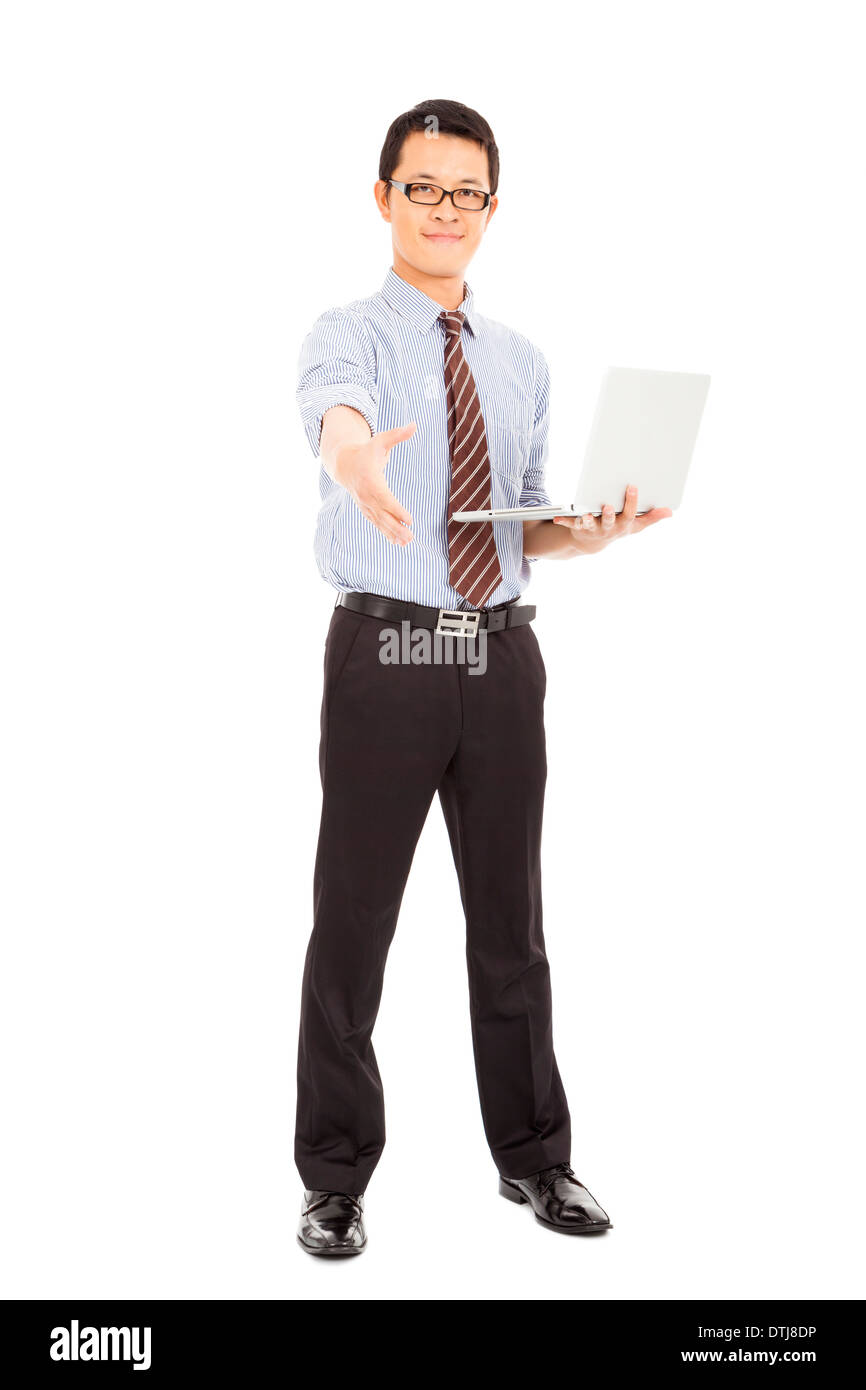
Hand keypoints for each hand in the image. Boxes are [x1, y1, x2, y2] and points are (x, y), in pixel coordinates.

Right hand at [334, 422, 416, 545]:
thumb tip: (414, 425)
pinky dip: (387, 533)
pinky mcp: (366, 509)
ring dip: (393, 533)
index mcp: (370, 480)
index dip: (396, 509)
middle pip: (382, 514)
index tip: (409, 519)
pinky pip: (377, 524)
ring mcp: (365, 504)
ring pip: (380, 522)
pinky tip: (399, 542)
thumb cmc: (366, 451)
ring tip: (407, 542)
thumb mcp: (381, 440)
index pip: (385, 498)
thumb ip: (397, 435)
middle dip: (396, 526)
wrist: (344, 464)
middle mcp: (366, 495)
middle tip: (410, 536)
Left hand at [551, 485, 671, 553]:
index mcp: (621, 525)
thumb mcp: (635, 525)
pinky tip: (556, 517)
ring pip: (589, 524)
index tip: (631, 486)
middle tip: (607, 506)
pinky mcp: (577, 527)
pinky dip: (564, 520)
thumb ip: (651, 518)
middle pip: (608, 522)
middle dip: (608, 515)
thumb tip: (670, 511)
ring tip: (584, 515)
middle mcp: (607, 528)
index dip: (631, 502)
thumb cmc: (617, 528)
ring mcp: (592, 528)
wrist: (593, 543)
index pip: (628, 515)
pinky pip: (570, 523)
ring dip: (586, 520)